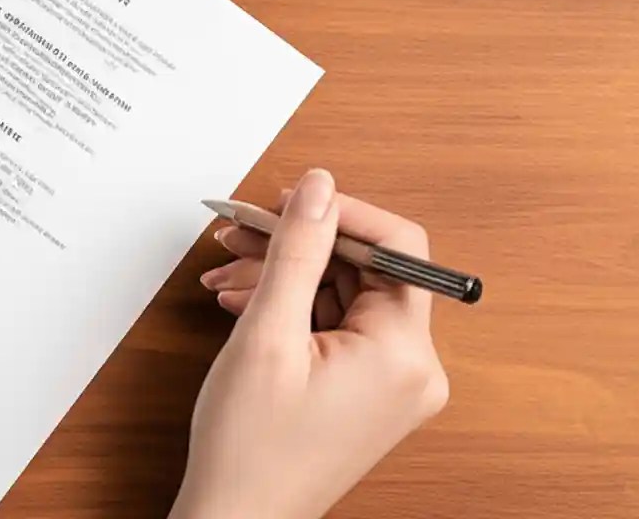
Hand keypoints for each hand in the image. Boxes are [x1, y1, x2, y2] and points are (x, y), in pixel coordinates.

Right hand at [170, 170, 448, 518]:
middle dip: (298, 243)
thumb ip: (297, 251)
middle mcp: (411, 369)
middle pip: (363, 269)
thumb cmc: (250, 449)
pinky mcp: (364, 392)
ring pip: (342, 295)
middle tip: (240, 229)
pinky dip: (291, 307)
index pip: (397, 247)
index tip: (291, 200)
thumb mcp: (267, 334)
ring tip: (227, 271)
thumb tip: (319, 188)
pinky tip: (244, 302)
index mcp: (404, 354)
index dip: (341, 213)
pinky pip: (335, 326)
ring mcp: (389, 383)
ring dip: (285, 274)